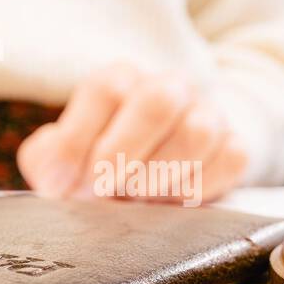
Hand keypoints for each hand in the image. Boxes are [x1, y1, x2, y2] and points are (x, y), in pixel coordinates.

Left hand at [17, 64, 247, 204]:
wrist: (158, 172)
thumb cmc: (103, 164)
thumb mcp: (63, 158)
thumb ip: (48, 159)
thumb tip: (56, 177)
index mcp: (121, 81)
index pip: (107, 89)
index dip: (83, 138)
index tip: (69, 182)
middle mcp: (168, 87)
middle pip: (159, 100)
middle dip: (126, 153)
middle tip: (106, 189)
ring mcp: (207, 114)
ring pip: (197, 132)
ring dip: (161, 175)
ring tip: (138, 198)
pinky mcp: (234, 146)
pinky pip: (229, 159)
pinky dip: (198, 187)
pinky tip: (172, 202)